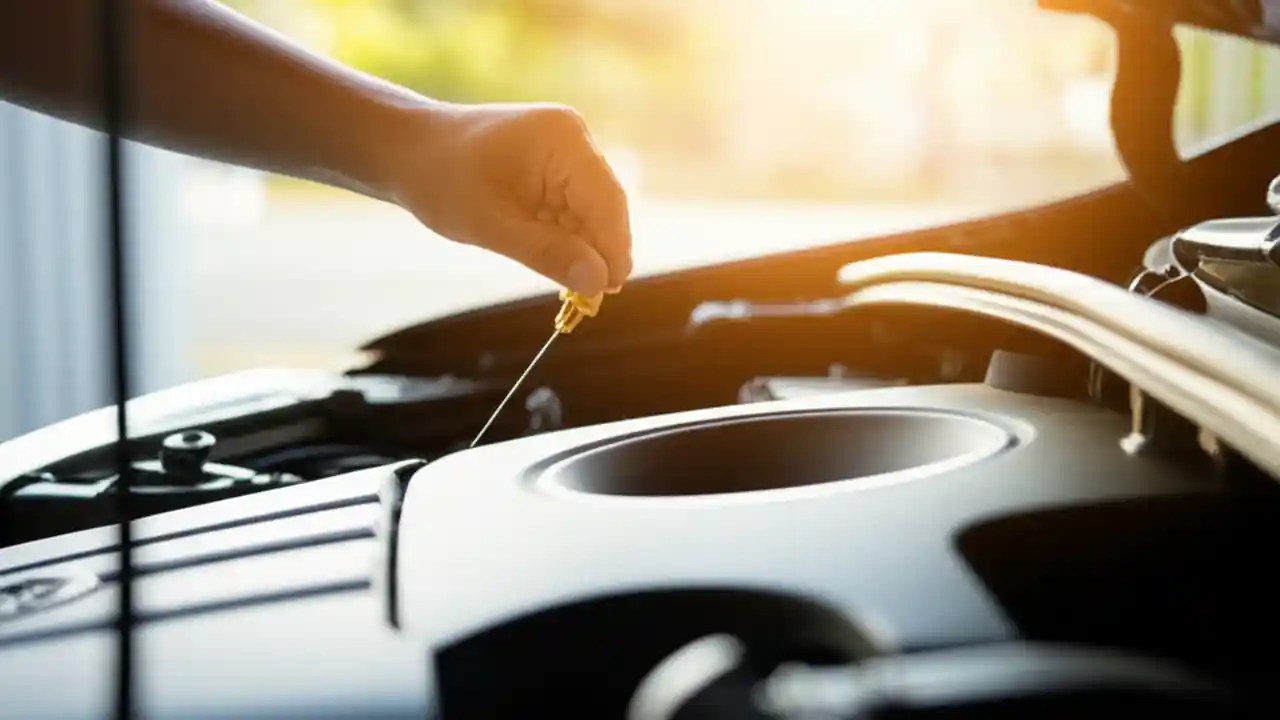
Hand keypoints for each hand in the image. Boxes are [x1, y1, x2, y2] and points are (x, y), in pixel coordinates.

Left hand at [388, 102, 631, 296]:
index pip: (605, 200)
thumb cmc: (441, 181)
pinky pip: (574, 206)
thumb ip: (548, 253)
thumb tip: (599, 283)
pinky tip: (557, 262)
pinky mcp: (555, 164)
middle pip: (604, 205)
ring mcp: (566, 149)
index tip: (609, 291)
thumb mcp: (492, 226)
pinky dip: (568, 236)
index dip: (614, 248)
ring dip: (584, 247)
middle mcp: (573, 137)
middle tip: (591, 301)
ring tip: (573, 289)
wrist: (408, 151)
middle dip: (599, 251)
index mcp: (562, 140)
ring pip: (591, 210)